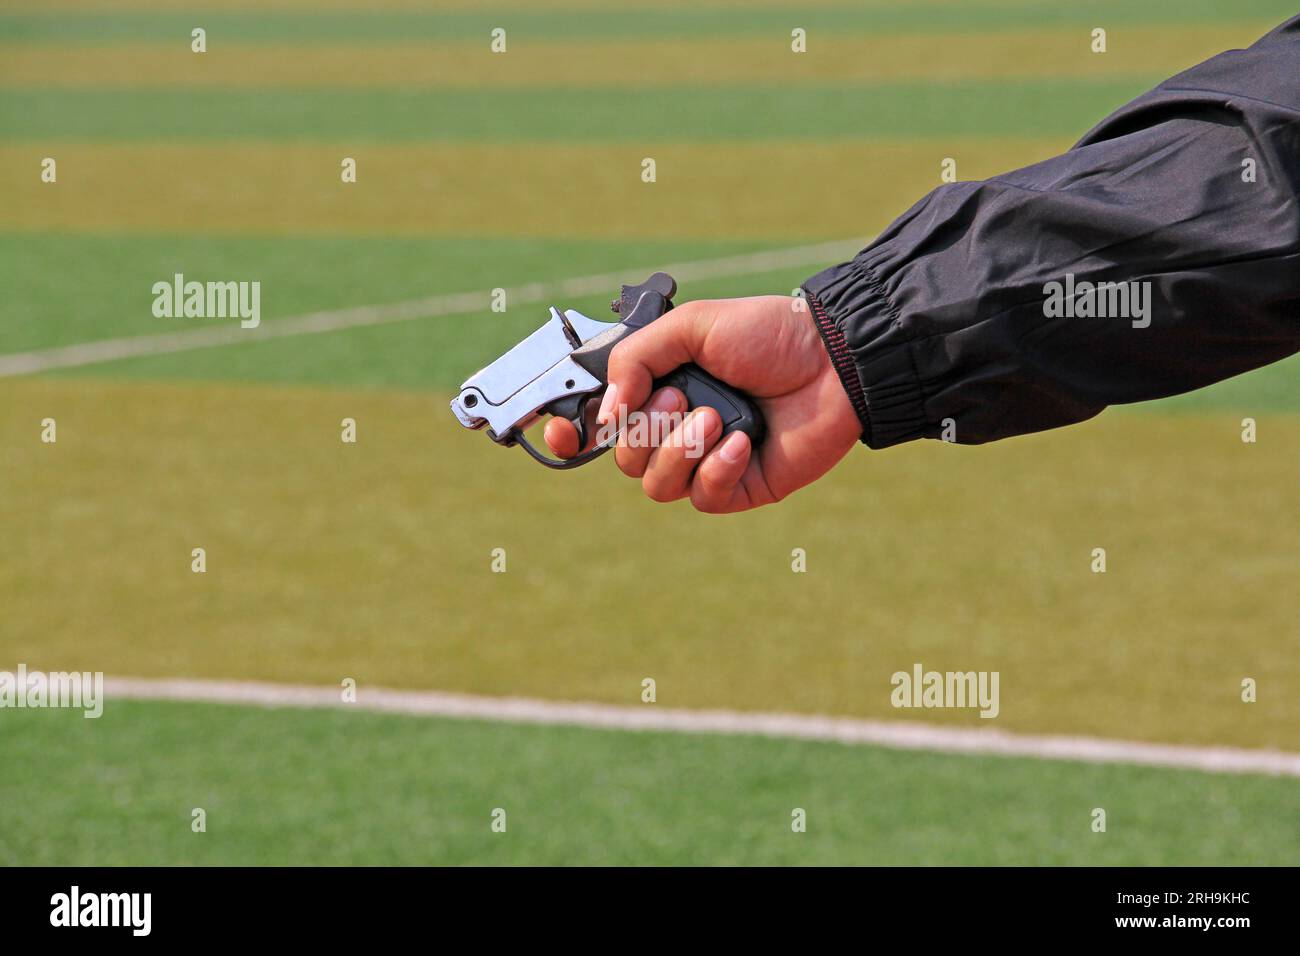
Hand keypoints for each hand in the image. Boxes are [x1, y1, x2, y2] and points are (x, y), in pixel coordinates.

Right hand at [543, 296, 861, 512]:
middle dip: (646, 430)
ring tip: (716, 416)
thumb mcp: (691, 327)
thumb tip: (606, 413)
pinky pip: (702, 496)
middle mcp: (674, 427)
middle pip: (624, 458)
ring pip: (656, 484)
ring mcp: (705, 460)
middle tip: (682, 396)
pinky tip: (742, 440)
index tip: (568, 433)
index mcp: (657, 387)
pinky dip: (716, 468)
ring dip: (680, 450)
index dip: (572, 435)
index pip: (599, 424)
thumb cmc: (767, 335)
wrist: (833, 362)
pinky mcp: (738, 486)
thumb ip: (635, 359)